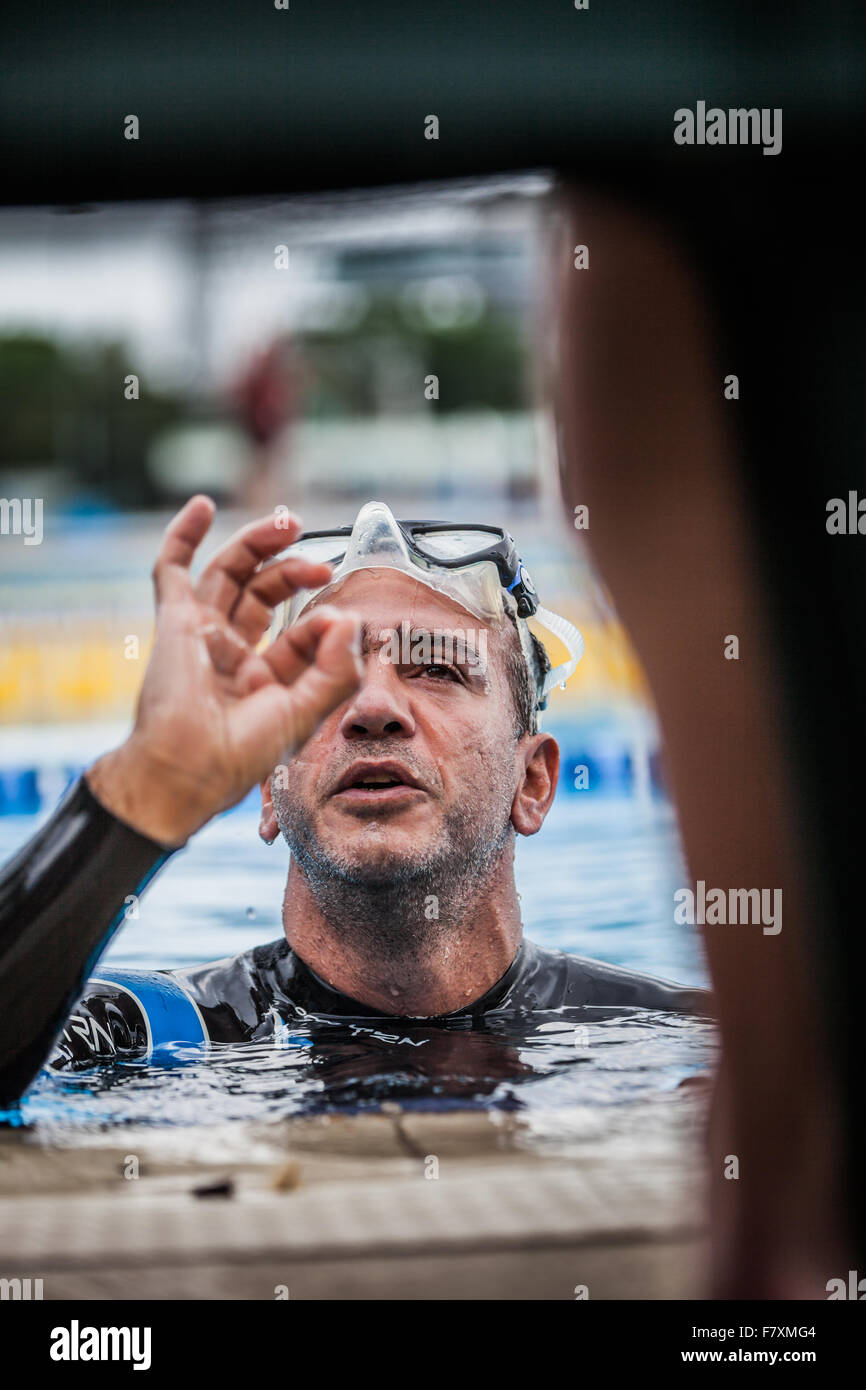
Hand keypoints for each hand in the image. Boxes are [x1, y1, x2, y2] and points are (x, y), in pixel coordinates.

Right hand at [86, 496, 360, 845]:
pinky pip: (171, 571)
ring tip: (288, 523)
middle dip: (292, 570)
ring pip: (229, 574)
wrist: (187, 767)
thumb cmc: (240, 754)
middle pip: (263, 594)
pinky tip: (202, 506)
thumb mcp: (305, 713)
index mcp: (264, 680)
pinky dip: (184, 536)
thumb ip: (335, 670)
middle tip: (320, 561)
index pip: (299, 636)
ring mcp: (202, 634)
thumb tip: (350, 620)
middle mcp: (233, 654)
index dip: (324, 625)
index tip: (342, 622)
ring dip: (257, 544)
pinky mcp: (174, 621)